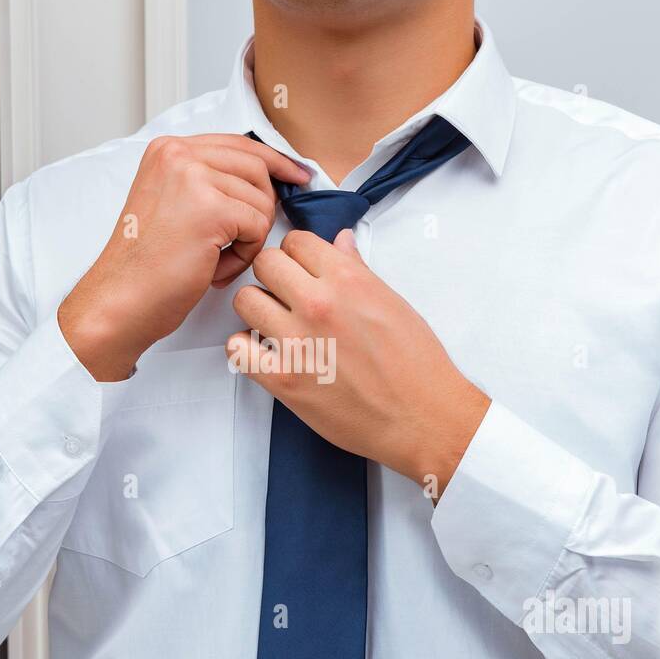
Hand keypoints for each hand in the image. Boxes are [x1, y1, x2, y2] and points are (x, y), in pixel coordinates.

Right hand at [58, 134, 309, 380]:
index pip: (239, 144)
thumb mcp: (172, 204)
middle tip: (241, 240)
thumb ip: (207, 182)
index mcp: (168, 149)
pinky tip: (215, 267)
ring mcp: (192, 178)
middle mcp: (178, 154)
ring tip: (215, 259)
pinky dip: (245, 255)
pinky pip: (258, 226)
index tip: (297, 176)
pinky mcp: (210, 209)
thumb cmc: (146, 266)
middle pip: (257, 168)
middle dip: (261, 208)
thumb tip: (264, 177)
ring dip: (249, 237)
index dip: (274, 162)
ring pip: (261, 200)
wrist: (121, 300)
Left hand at [228, 229, 489, 497]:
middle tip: (287, 295)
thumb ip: (358, 270)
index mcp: (348, 280)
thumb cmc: (416, 365)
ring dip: (257, 309)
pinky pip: (237, 349)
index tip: (301, 268)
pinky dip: (245, 349)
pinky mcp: (284, 380)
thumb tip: (340, 243)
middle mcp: (318, 304)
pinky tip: (266, 353)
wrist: (422, 418)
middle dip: (274, 275)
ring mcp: (297, 342)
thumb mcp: (392, 303)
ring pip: (245, 301)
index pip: (296, 240)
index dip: (296, 254)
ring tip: (276, 324)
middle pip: (265, 264)